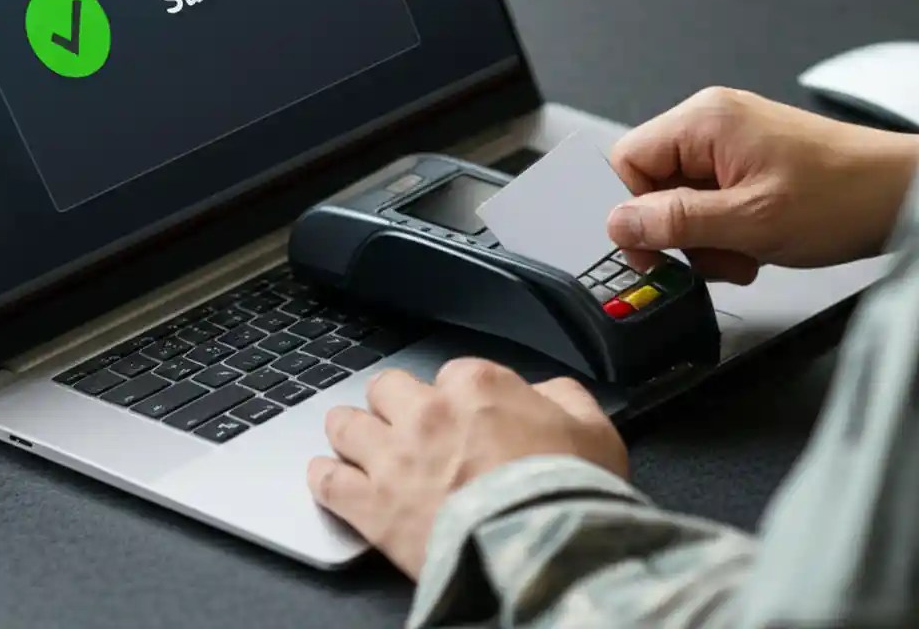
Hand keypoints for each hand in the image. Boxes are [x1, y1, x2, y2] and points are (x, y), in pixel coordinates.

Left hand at [307, 359, 627, 579]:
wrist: (542, 546)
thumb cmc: (568, 492)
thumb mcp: (593, 427)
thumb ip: (564, 397)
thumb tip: (548, 393)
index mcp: (478, 386)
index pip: (454, 372)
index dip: (459, 396)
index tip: (466, 415)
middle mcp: (428, 413)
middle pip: (388, 389)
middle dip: (395, 404)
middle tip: (405, 421)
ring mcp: (394, 459)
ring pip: (346, 426)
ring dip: (351, 431)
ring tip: (354, 438)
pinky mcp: (373, 507)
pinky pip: (327, 481)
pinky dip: (324, 476)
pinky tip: (326, 474)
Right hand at [607, 87, 918, 283]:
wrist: (903, 196)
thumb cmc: (844, 196)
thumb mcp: (747, 221)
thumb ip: (675, 223)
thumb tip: (618, 223)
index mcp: (705, 120)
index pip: (628, 161)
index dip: (634, 211)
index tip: (655, 251)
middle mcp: (715, 123)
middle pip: (655, 184)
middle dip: (680, 232)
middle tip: (715, 255)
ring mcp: (735, 144)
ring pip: (685, 201)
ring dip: (708, 239)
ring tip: (747, 252)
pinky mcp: (753, 165)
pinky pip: (715, 203)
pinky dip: (729, 233)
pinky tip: (758, 246)